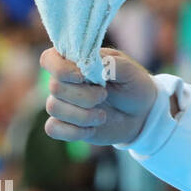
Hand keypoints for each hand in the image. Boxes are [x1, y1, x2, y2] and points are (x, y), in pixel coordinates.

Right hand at [40, 46, 156, 145]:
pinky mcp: (64, 124)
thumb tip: (90, 65)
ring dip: (83, 115)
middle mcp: (65, 82)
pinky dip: (74, 131)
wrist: (141, 114)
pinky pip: (53, 128)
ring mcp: (63, 103)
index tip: (83, 76)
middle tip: (105, 95)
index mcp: (77, 62)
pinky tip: (92, 129)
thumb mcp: (130, 70)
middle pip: (55, 86)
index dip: (61, 68)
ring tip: (103, 115)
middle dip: (84, 95)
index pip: (49, 58)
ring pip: (53, 107)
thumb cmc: (133, 86)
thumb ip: (111, 63)